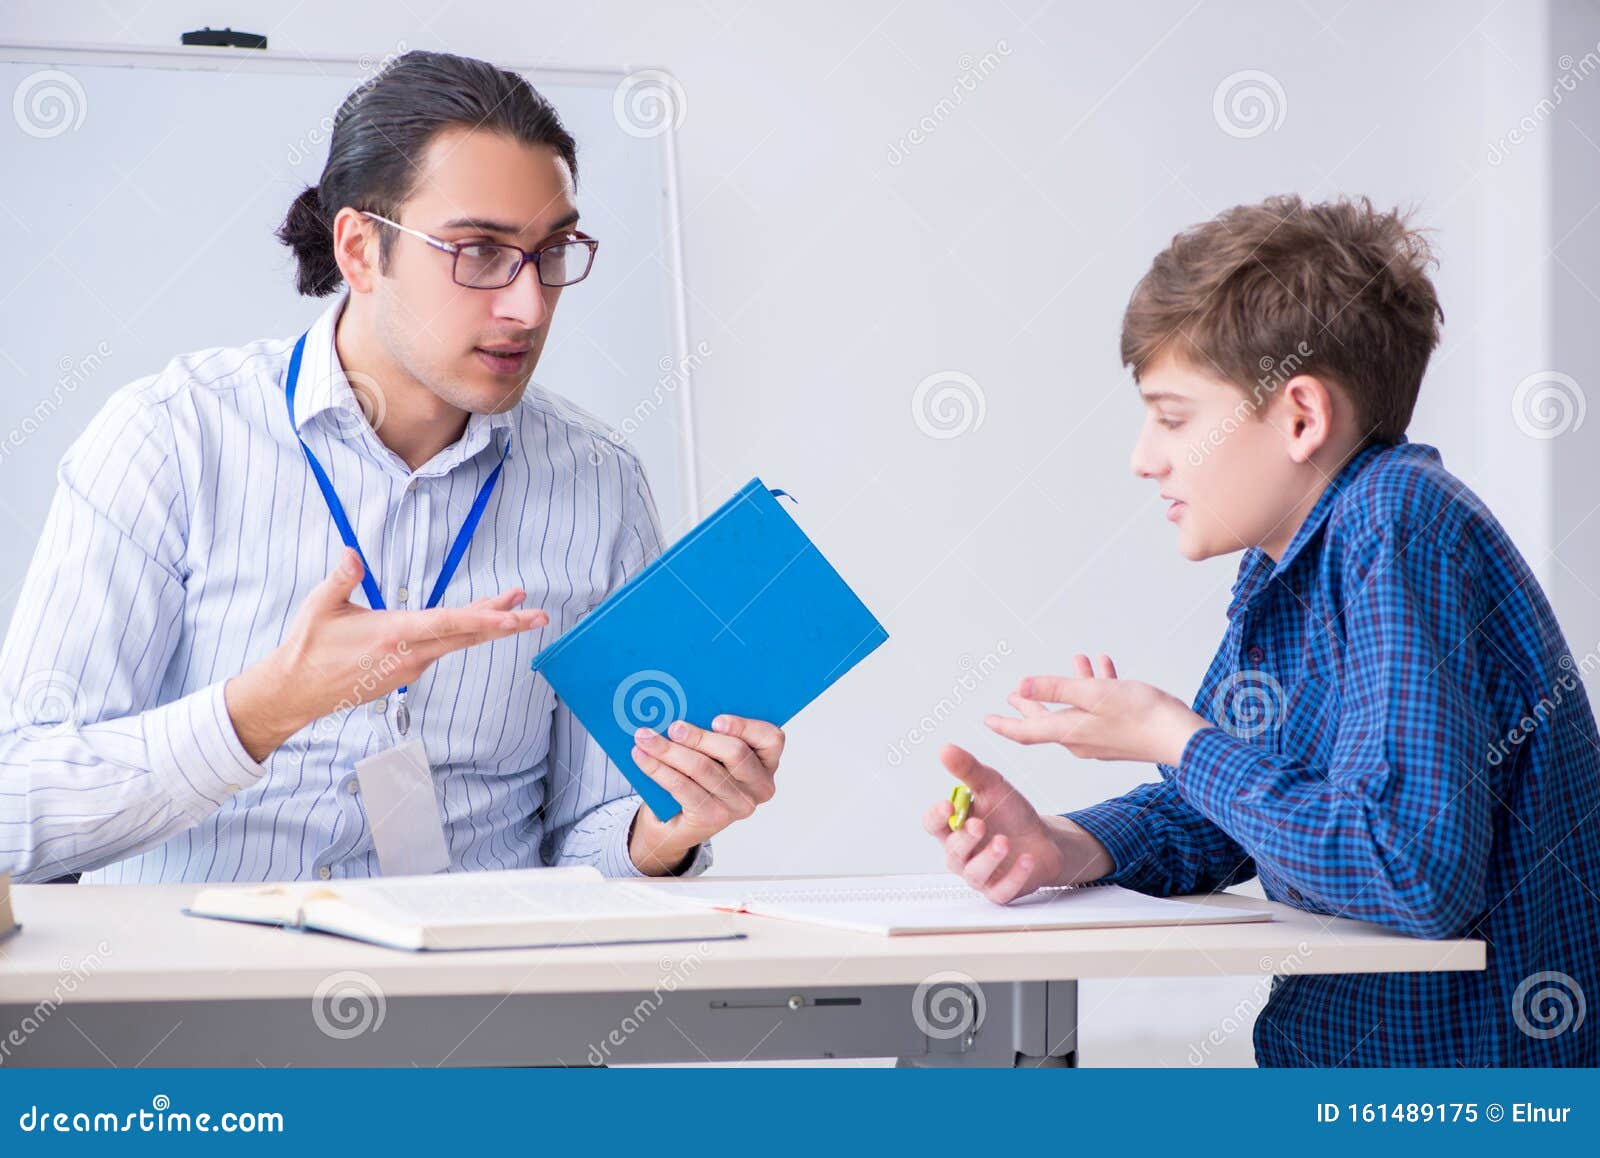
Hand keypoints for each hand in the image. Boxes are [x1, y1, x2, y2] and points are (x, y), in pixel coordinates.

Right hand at [226, 547, 548, 759]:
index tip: (515, 615)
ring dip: (486, 624)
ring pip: (457, 643)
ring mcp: (410, 669)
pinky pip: (442, 651)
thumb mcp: (321, 606)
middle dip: (506, 624)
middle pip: (466, 636)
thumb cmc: (308, 647)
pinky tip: (476, 620)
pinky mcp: (407, 675)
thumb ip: (343, 578)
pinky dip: (462, 634)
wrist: (295, 693)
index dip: (486, 618)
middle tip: (539, 614)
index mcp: (393, 634)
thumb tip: (353, 553)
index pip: (449, 624)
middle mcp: (409, 655)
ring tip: (515, 604)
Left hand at [627, 714, 784, 874]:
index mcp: (767, 761)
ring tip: (645, 737)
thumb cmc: (700, 775)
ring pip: (703, 768)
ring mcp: (737, 805)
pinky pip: (682, 786)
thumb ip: (710, 731)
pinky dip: (658, 768)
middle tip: (673, 727)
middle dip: (699, 737)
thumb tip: (683, 705)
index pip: (771, 739)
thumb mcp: (712, 750)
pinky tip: (641, 756)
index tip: (716, 719)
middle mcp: (759, 786)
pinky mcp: (712, 818)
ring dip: (669, 750)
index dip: (745, 727)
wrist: (678, 820)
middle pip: (734, 753)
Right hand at [921, 743, 1111, 903]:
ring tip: (1004, 842)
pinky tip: (1026, 860)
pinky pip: (1001, 891)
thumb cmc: (1012, 814)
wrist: (1044, 838)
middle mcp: (963, 853)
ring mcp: (981, 875)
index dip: (937, 817)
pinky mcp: (1001, 890)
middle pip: (952, 852)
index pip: (933, 825)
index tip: (948, 805)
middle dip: (965, 839)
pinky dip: (1014, 877)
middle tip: (980, 825)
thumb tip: (945, 749)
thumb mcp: (992, 786)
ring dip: (988, 858)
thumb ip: (968, 770)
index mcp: (954, 827)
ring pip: (973, 874)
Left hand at [984, 652, 1206, 766]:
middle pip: (1048, 721)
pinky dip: (1097, 687)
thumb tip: (1020, 686)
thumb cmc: (1140, 714)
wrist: (1182, 738)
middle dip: (1031, 705)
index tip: (986, 719)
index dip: (1004, 724)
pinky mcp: (1119, 735)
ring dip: (1072, 686)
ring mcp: (1100, 739)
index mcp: (1069, 732)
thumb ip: (1055, 689)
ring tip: (1074, 662)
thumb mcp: (1092, 694)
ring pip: (1077, 710)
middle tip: (1013, 695)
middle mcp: (1080, 740)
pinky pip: (1099, 709)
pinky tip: (1105, 666)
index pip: (1026, 732)